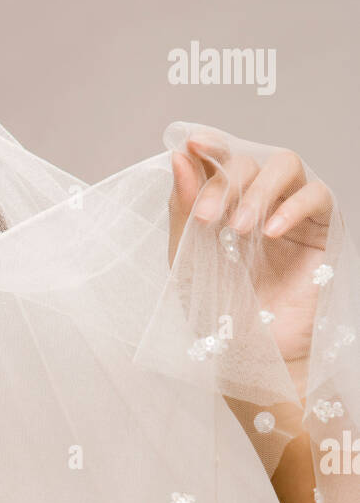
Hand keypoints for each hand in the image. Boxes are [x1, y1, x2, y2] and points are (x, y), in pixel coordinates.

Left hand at [169, 133, 333, 395]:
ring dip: (258, 190)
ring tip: (238, 230)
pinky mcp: (322, 230)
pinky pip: (316, 195)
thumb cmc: (220, 317)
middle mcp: (257, 204)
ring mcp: (290, 213)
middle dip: (225, 182)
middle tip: (208, 219)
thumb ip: (182, 212)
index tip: (192, 145)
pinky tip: (271, 233)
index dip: (209, 146)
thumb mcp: (187, 264)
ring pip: (284, 164)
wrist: (253, 357)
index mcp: (224, 206)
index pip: (219, 160)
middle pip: (248, 160)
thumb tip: (180, 158)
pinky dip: (293, 206)